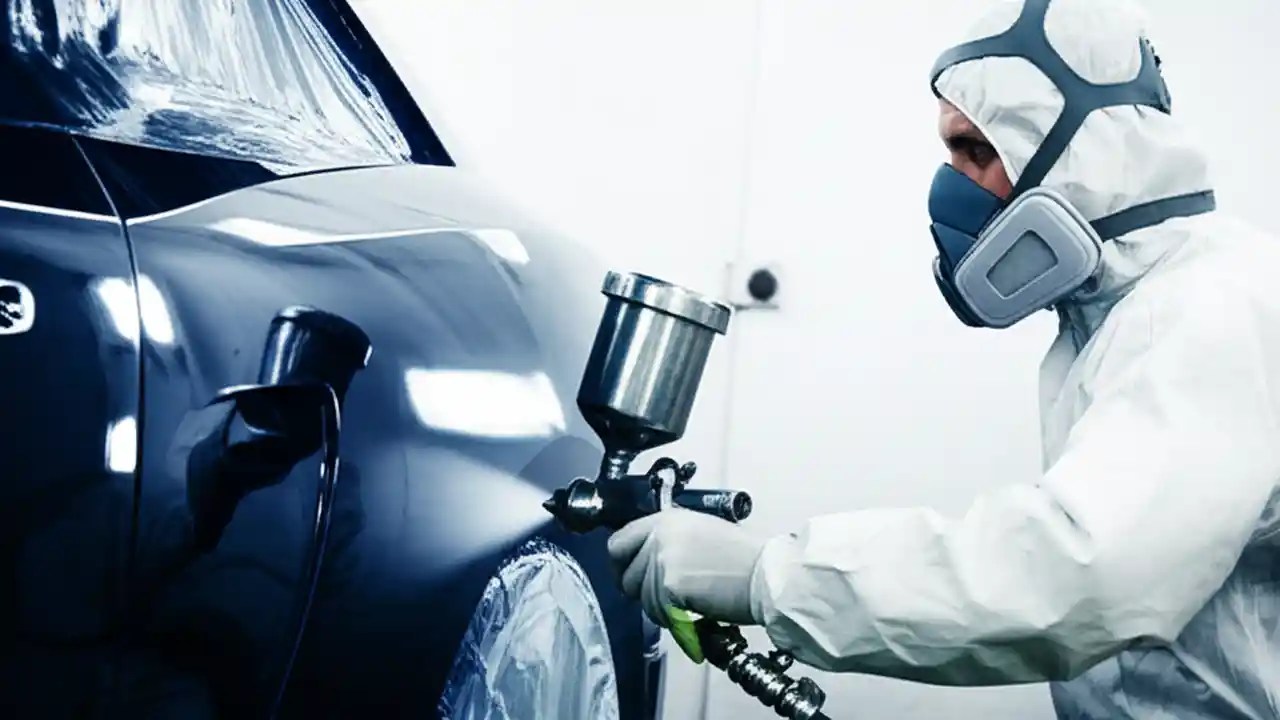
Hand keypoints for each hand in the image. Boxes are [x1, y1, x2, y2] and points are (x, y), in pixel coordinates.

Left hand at [607, 508, 766, 627]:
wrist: (766, 574)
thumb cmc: (744, 559)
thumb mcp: (700, 533)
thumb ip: (668, 543)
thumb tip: (644, 563)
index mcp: (666, 519)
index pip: (618, 542)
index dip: (621, 565)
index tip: (630, 578)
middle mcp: (659, 535)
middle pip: (626, 575)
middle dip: (640, 592)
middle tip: (662, 599)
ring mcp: (662, 560)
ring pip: (642, 599)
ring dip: (661, 608)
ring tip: (690, 603)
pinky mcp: (669, 586)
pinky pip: (657, 613)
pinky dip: (673, 620)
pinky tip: (694, 611)